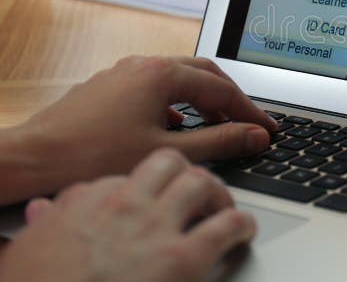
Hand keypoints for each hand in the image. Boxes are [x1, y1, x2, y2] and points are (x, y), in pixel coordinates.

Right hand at [0, 148, 255, 281]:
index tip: (150, 197)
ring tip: (220, 208)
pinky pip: (228, 224)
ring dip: (216, 192)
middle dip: (186, 174)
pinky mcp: (184, 257)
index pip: (125, 175)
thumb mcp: (30, 249)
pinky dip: (241, 224)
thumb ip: (45, 224)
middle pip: (168, 163)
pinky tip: (243, 231)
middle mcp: (124, 204)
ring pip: (201, 181)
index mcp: (85, 202)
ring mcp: (156, 226)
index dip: (144, 186)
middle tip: (194, 194)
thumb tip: (41, 210)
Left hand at [4, 55, 276, 202]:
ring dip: (203, 98)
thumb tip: (253, 136)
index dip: (249, 112)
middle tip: (249, 122)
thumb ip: (218, 142)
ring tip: (218, 124)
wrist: (33, 158)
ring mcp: (124, 72)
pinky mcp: (109, 86)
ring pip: (178, 78)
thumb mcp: (167, 152)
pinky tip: (175, 126)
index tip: (266, 129)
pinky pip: (155, 86)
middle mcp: (144, 65)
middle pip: (204, 74)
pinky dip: (177, 102)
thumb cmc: (93, 155)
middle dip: (231, 98)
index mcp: (162, 74)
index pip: (222, 89)